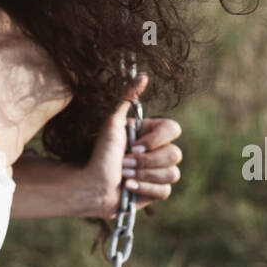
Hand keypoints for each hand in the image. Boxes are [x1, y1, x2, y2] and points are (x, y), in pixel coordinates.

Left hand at [84, 73, 181, 218]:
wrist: (91, 184)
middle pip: (175, 154)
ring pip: (172, 173)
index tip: (134, 145)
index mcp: (152, 133)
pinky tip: (128, 187)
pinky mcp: (158, 191)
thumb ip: (126, 97)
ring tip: (123, 176)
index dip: (156, 140)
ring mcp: (160, 171)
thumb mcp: (111, 122)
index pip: (174, 129)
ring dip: (143, 175)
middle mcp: (159, 150)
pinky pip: (165, 191)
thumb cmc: (99, 153)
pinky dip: (144, 189)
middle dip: (145, 162)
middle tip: (123, 163)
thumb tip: (143, 75)